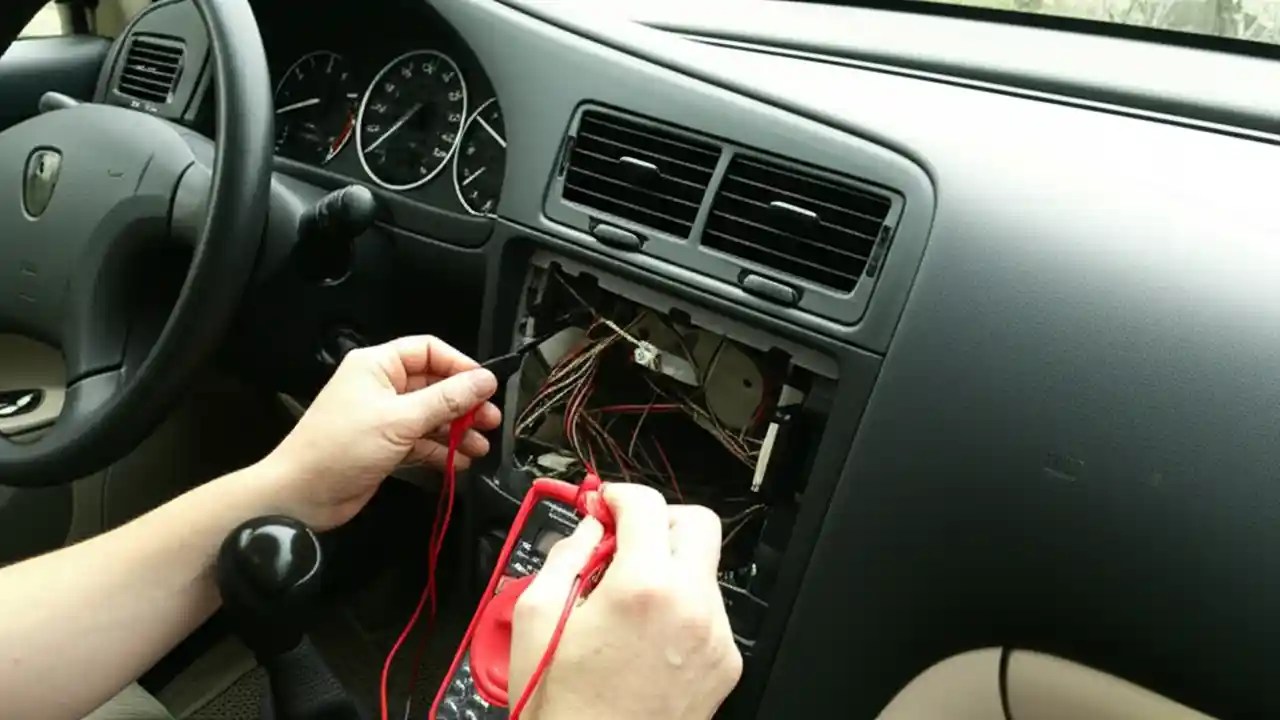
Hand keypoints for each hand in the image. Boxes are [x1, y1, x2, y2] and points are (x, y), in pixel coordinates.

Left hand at [262, 335, 500, 529]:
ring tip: (479, 444)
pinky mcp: (384, 445)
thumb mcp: (400, 420)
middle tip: (489, 419)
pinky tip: (460, 461)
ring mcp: (383, 417)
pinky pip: (421, 440)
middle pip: (434, 385)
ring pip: (431, 415)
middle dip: (464, 403)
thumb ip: (447, 400)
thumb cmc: (337, 449)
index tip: (485, 385)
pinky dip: (441, 450)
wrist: (301, 495)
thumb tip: (483, 381)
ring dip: (456, 430)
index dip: (459, 366)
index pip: (428, 351)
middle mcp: (380, 387)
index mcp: (377, 366)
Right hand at [509, 485, 742, 719]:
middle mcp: (691, 606)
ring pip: (705, 568)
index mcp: (642, 587)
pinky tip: (646, 635)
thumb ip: (566, 554)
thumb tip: (589, 528)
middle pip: (698, 523)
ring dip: (670, 566)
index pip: (646, 504)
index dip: (619, 495)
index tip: (606, 505)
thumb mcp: (537, 616)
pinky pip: (709, 612)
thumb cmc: (562, 705)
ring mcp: (715, 637)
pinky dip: (682, 608)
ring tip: (627, 601)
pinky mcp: (725, 664)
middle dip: (659, 520)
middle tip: (626, 540)